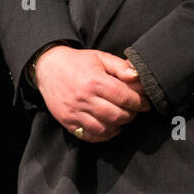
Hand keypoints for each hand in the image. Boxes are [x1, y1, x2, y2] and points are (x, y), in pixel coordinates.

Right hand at [32, 46, 150, 142]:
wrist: (47, 68)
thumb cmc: (77, 62)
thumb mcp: (100, 57)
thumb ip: (120, 66)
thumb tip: (138, 76)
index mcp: (95, 81)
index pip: (124, 97)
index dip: (139, 102)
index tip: (145, 103)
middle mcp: (84, 98)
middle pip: (116, 115)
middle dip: (131, 115)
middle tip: (134, 111)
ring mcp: (75, 112)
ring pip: (104, 129)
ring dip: (118, 126)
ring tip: (122, 118)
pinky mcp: (67, 122)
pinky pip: (89, 136)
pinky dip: (103, 136)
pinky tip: (110, 128)